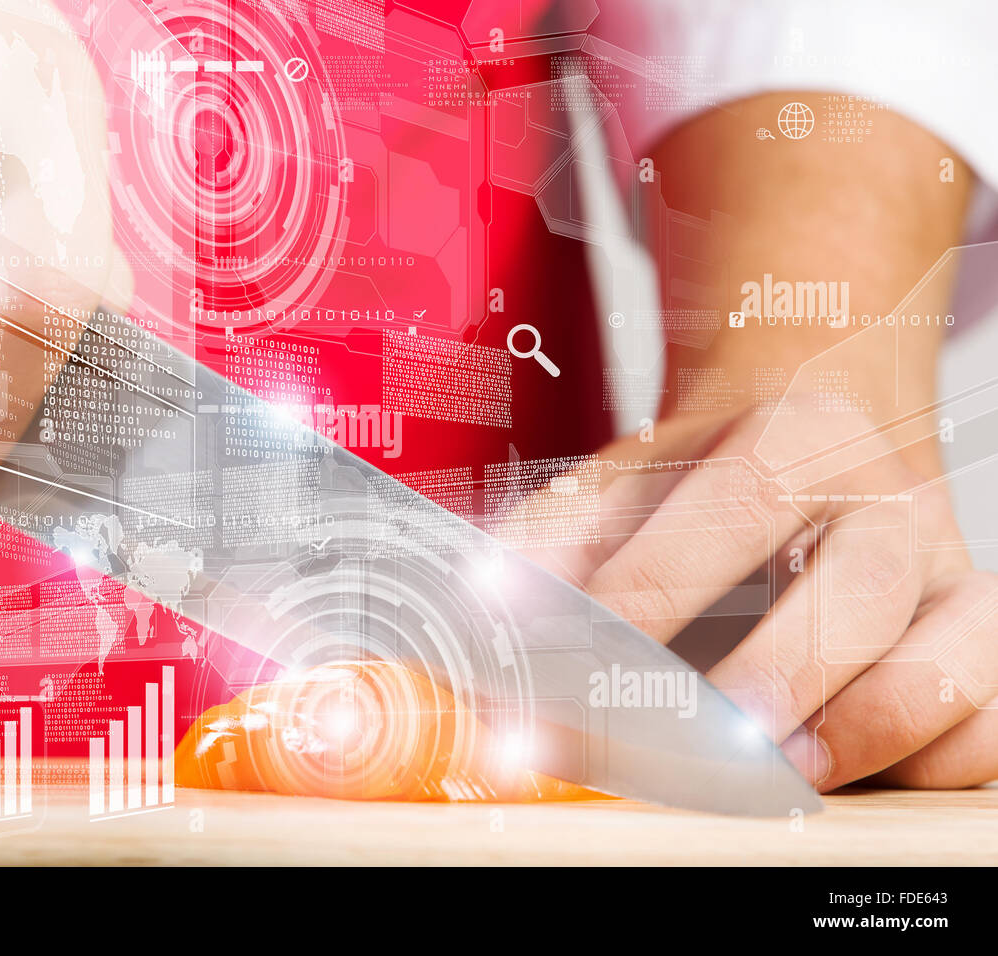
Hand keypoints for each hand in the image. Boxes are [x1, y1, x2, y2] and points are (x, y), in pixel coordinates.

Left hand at [523, 402, 997, 791]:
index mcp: (794, 437)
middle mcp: (884, 500)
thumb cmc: (707, 474)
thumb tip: (488, 618)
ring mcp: (945, 572)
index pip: (728, 514)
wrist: (817, 432)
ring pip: (940, 666)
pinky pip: (986, 720)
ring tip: (777, 769)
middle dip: (764, 684)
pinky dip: (925, 759)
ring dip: (856, 733)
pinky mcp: (976, 634)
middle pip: (851, 598)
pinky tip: (847, 767)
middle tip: (687, 742)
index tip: (575, 674)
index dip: (646, 600)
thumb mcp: (624, 476)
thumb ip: (554, 538)